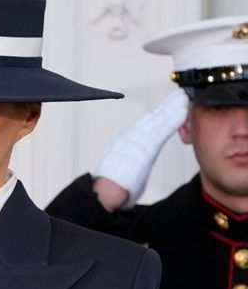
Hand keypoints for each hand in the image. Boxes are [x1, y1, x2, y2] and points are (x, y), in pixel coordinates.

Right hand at [94, 88, 191, 206]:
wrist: (105, 194)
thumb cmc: (115, 187)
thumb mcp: (126, 171)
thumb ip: (134, 163)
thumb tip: (137, 165)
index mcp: (125, 144)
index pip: (146, 125)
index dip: (160, 113)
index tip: (170, 103)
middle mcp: (129, 139)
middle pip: (151, 119)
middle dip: (166, 106)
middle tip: (179, 94)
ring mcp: (134, 142)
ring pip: (156, 122)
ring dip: (170, 109)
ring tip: (183, 99)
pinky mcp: (142, 149)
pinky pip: (159, 132)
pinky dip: (170, 121)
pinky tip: (180, 113)